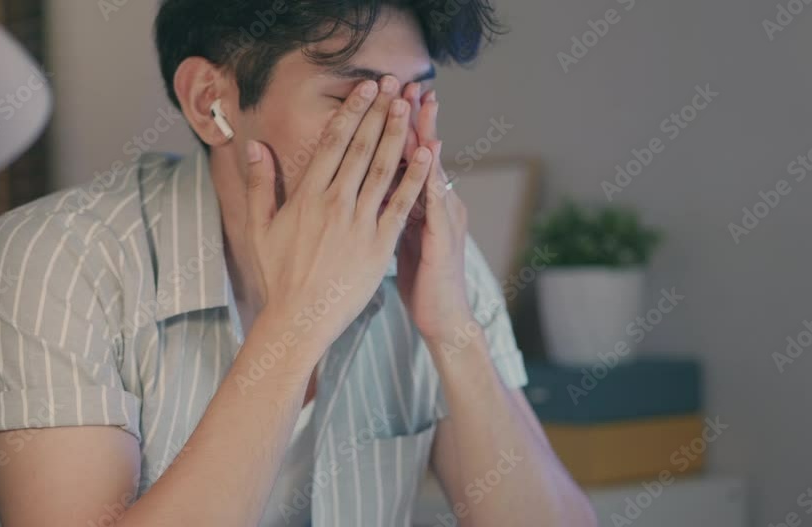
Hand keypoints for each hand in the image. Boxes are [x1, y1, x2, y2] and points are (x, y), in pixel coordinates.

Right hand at [244, 76, 433, 351]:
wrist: (298, 319)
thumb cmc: (277, 276)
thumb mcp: (258, 228)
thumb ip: (260, 184)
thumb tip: (255, 147)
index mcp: (307, 196)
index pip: (332, 144)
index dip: (351, 113)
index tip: (364, 90)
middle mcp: (334, 204)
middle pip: (361, 149)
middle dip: (378, 113)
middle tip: (393, 85)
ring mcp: (359, 224)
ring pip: (382, 170)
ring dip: (397, 136)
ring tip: (409, 108)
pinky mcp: (379, 246)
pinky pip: (400, 206)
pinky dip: (415, 179)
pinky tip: (428, 156)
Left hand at [395, 84, 473, 343]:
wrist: (444, 318)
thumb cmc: (421, 279)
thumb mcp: (401, 238)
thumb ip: (390, 207)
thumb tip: (368, 184)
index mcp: (419, 203)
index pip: (405, 156)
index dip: (394, 126)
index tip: (381, 95)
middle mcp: (434, 203)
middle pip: (420, 152)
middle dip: (410, 117)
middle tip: (401, 82)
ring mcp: (442, 218)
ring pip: (431, 168)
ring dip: (424, 132)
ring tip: (417, 102)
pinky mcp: (443, 238)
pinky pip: (436, 202)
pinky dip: (431, 176)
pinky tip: (430, 154)